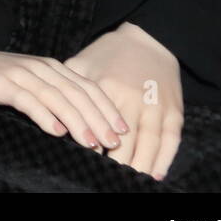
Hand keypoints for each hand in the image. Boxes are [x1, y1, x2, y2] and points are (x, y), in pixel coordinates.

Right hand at [0, 32, 127, 152]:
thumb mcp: (28, 83)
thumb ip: (51, 96)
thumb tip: (78, 125)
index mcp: (50, 67)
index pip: (86, 87)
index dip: (106, 108)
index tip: (122, 130)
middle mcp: (40, 67)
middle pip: (76, 94)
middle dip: (99, 119)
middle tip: (114, 143)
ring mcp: (20, 74)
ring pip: (57, 98)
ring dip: (78, 121)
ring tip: (92, 143)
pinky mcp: (1, 83)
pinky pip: (27, 100)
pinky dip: (44, 116)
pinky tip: (56, 132)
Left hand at [63, 21, 182, 180]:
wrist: (148, 38)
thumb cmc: (109, 54)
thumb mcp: (82, 63)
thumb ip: (66, 86)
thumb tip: (47, 106)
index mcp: (106, 87)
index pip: (96, 125)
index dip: (90, 145)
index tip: (83, 159)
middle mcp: (132, 98)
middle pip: (123, 142)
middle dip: (113, 163)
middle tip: (103, 177)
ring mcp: (156, 106)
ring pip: (148, 145)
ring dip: (138, 166)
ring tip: (127, 182)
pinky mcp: (174, 110)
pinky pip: (171, 140)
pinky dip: (164, 159)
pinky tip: (154, 173)